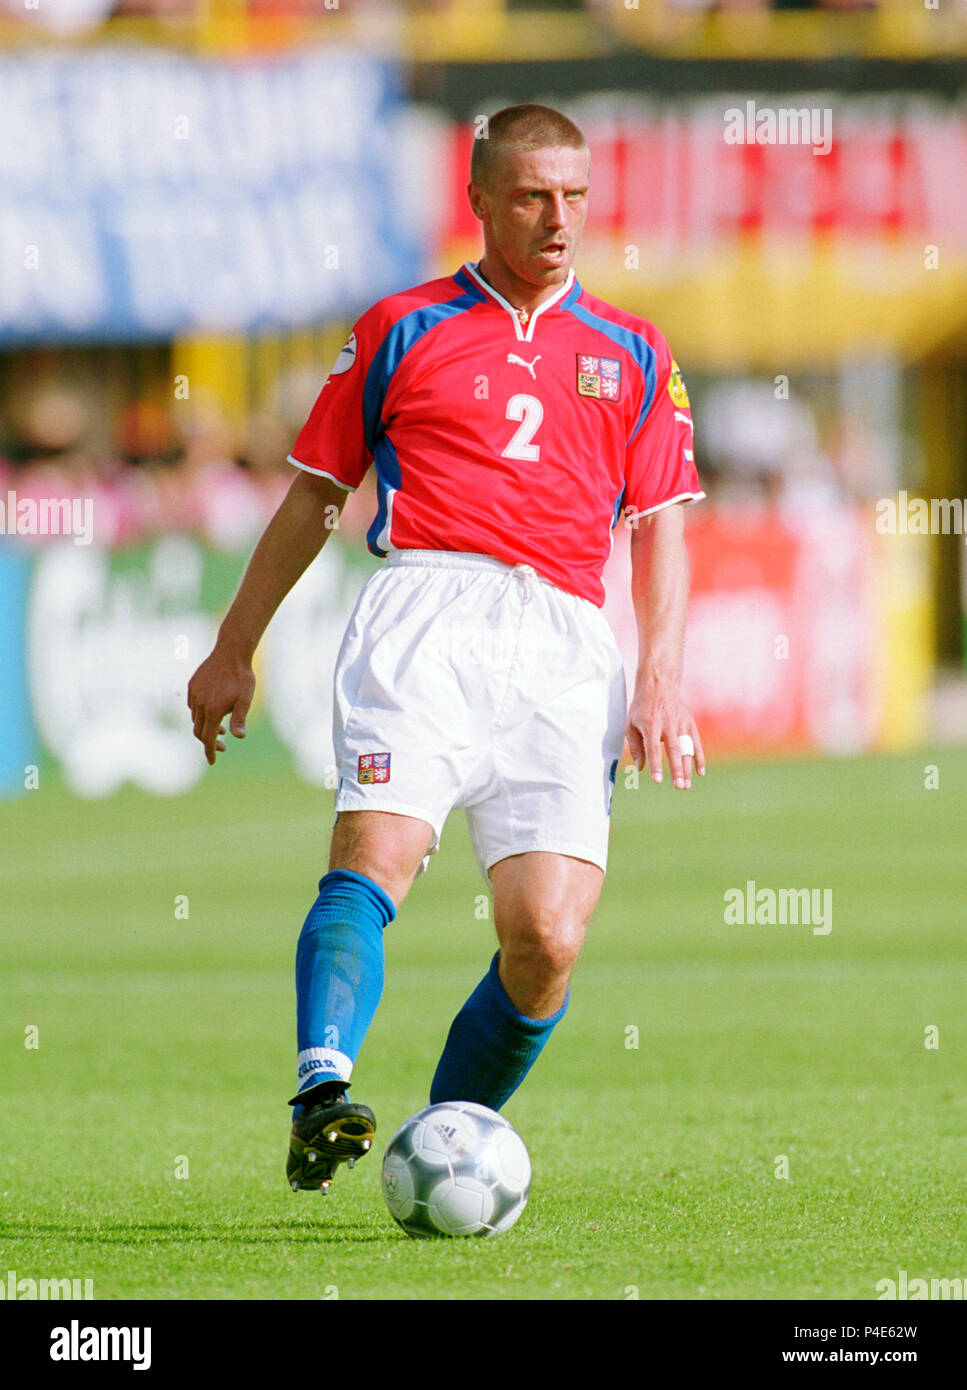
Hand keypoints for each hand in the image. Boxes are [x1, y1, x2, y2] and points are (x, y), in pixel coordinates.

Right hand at [187, 643, 255, 765]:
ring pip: (196, 719)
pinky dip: (201, 714)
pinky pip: (192, 706)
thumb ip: (240, 718)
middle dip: (209, 742)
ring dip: (207, 727)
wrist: (231, 652)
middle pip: (200, 732)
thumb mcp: (246, 699)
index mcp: (213, 710)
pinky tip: (212, 712)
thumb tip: (239, 737)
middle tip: (223, 747)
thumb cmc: (242, 677)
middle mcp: (200, 704)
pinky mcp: (192, 686)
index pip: (208, 738)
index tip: (212, 761)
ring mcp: (194, 694)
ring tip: (222, 728)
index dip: (210, 751)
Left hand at [626, 680, 704, 789]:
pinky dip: (699, 758)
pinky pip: (696, 743)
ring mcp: (681, 724)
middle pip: (674, 750)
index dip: (656, 765)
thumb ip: (636, 747)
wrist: (659, 685)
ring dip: (687, 768)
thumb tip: (640, 768)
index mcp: (651, 724)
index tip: (657, 780)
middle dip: (676, 770)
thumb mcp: (631, 724)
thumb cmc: (642, 707)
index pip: (653, 748)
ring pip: (687, 749)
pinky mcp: (690, 723)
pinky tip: (700, 772)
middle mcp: (668, 724)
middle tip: (679, 787)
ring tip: (686, 786)